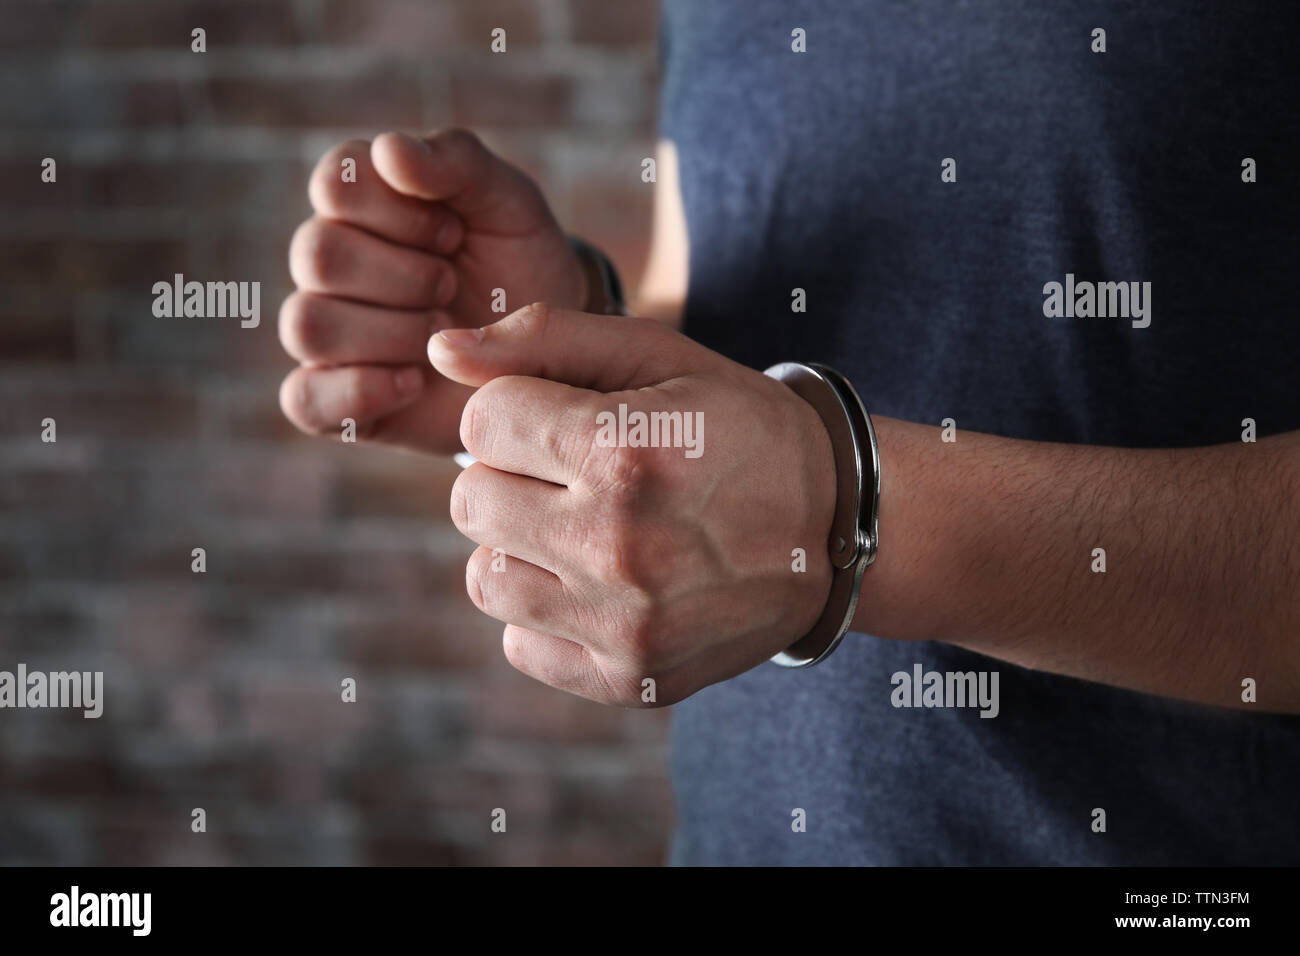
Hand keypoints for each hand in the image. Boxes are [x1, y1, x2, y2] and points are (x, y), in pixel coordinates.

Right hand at [279, 129, 586, 453]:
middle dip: (405, 275)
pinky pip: (304, 399)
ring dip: (391, 332)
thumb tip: (388, 150)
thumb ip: (454, 160)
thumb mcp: (506, 200)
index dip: (402, 211)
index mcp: (359, 203)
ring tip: (444, 335)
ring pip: (306, 326)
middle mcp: (329, 265)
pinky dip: (359, 391)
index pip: (336, 184)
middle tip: (454, 286)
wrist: (549, 348)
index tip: (455, 233)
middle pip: (316, 256)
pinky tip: (415, 382)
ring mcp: (329, 334)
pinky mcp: (336, 400)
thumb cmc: (518, 262)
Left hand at [429, 303, 837, 705]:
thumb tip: (441, 351)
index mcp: (624, 450)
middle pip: (471, 500)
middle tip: (575, 474)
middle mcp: (616, 544)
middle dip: (511, 475)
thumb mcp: (660, 358)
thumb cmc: (738, 429)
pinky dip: (545, 612)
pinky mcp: (627, 677)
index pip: (482, 423)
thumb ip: (546, 339)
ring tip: (580, 529)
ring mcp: (622, 623)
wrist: (833, 532)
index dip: (517, 411)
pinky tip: (596, 584)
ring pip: (484, 578)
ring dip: (519, 546)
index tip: (562, 418)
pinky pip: (519, 644)